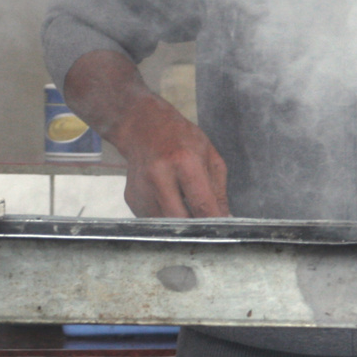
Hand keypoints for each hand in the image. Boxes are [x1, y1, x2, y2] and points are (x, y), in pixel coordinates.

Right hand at [59, 50, 228, 218]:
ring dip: (179, 224)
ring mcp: (142, 189)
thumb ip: (218, 190)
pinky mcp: (131, 198)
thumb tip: (225, 218)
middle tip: (205, 226)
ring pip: (166, 225)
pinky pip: (153, 220)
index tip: (222, 231)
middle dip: (196, 228)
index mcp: (184, 162)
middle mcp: (159, 177)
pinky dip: (165, 217)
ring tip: (185, 208)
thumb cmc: (179, 137)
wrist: (140, 125)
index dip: (215, 222)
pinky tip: (168, 201)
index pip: (202, 205)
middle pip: (181, 221)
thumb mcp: (208, 154)